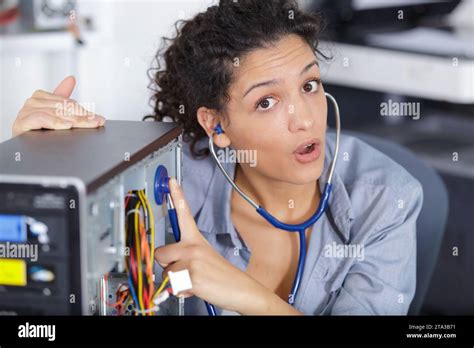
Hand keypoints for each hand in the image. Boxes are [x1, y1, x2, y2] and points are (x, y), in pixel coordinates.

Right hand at [12, 76, 105, 136]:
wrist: (24, 152)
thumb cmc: (39, 131)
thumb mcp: (55, 114)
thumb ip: (63, 97)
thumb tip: (71, 79)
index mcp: (41, 98)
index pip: (67, 102)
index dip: (85, 111)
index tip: (99, 119)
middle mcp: (32, 103)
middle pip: (63, 107)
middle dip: (83, 116)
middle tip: (96, 122)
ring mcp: (25, 112)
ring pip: (54, 113)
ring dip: (73, 119)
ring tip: (86, 124)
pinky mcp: (21, 123)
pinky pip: (41, 119)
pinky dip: (55, 122)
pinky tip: (67, 126)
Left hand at [154, 177, 273, 313]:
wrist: (241, 289)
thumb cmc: (221, 276)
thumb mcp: (203, 259)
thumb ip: (184, 255)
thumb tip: (163, 261)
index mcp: (196, 239)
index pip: (184, 213)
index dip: (176, 195)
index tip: (171, 180)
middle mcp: (193, 246)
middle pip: (160, 253)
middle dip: (167, 266)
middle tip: (185, 272)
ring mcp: (192, 260)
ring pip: (165, 272)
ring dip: (175, 282)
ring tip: (194, 281)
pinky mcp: (192, 276)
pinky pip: (172, 286)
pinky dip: (181, 292)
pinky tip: (195, 289)